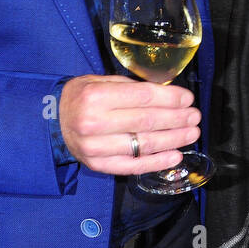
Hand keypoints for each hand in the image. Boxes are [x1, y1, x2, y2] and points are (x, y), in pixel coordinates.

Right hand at [60, 75, 199, 174]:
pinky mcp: (99, 165)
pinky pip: (133, 166)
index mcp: (96, 96)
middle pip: (146, 121)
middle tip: (195, 116)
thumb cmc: (82, 97)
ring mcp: (96, 148)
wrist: (53, 122)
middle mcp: (94, 123)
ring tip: (192, 134)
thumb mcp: (101, 81)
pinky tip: (176, 156)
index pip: (143, 98)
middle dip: (176, 119)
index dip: (170, 98)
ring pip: (143, 145)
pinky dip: (157, 162)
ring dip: (173, 140)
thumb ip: (132, 87)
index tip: (188, 99)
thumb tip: (169, 95)